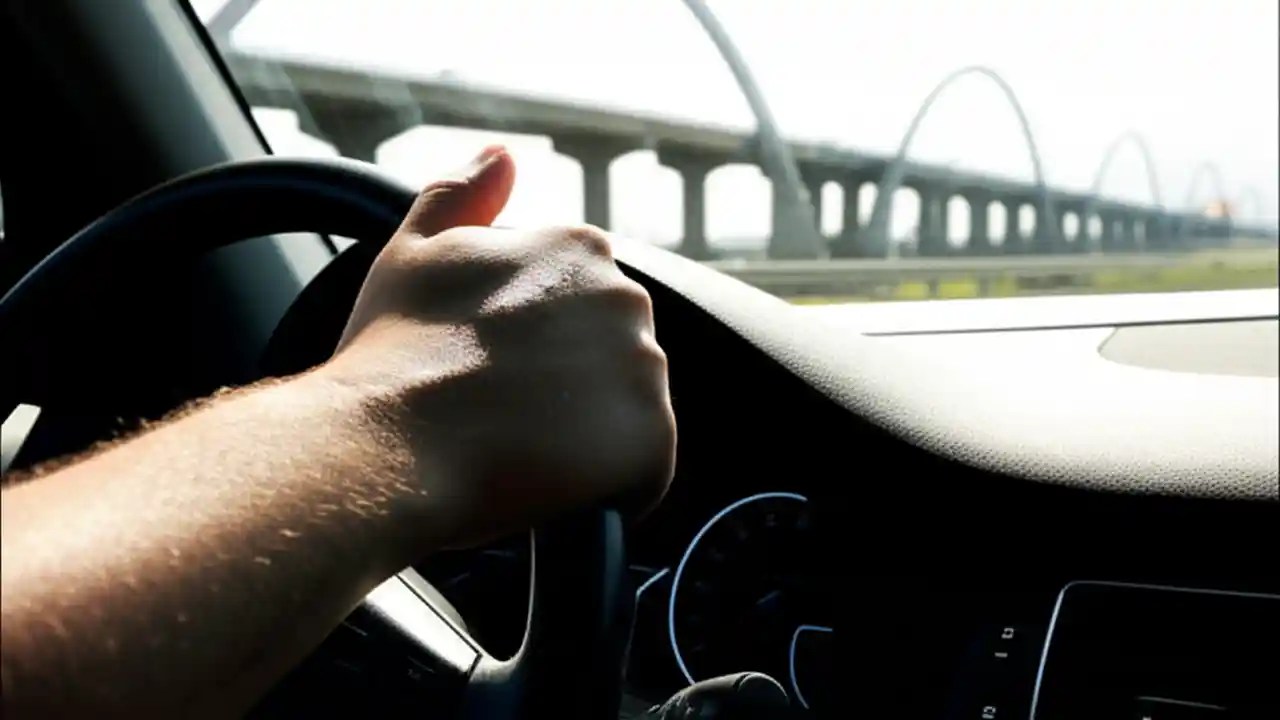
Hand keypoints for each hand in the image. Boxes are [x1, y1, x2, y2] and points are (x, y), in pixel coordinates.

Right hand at [323, 146, 675, 548]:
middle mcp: (628, 300)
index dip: (534, 345)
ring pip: (626, 413)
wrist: (387, 443)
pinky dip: (605, 489)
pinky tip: (549, 486)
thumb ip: (463, 193)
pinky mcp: (652, 443)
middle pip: (611, 356)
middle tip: (502, 412)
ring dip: (585, 436)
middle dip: (568, 386)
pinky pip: (640, 474)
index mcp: (580, 248)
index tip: (494, 368)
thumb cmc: (393, 350)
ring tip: (519, 449)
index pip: (580, 306)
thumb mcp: (414, 248)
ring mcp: (644, 372)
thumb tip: (503, 155)